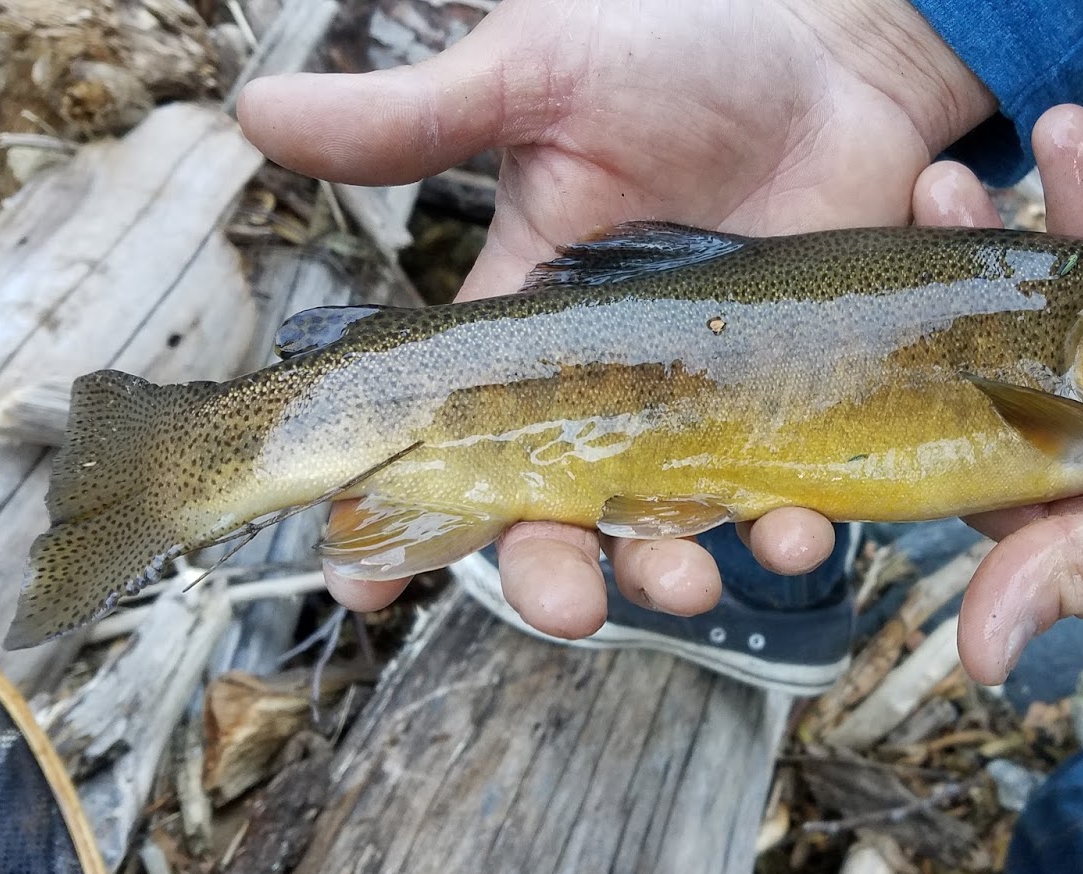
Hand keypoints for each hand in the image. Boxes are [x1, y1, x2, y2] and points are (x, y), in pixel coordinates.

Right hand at [235, 0, 994, 634]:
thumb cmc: (677, 46)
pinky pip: (794, 489)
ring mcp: (709, 399)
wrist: (828, 47)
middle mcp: (610, 383)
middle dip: (554, 573)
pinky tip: (809, 527)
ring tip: (694, 584)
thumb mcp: (537, 74)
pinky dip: (801, 524)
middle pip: (559, 512)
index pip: (443, 435)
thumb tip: (254, 114)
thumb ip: (415, 118)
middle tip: (565, 608)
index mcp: (527, 321)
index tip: (356, 586)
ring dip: (678, 571)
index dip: (396, 515)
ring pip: (676, 523)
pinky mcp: (801, 397)